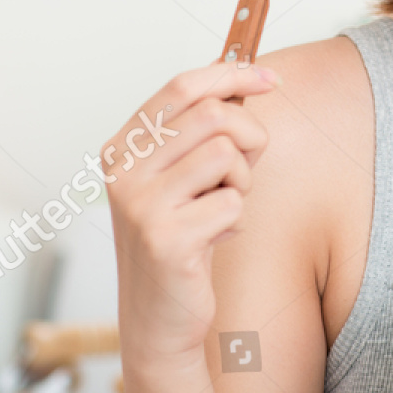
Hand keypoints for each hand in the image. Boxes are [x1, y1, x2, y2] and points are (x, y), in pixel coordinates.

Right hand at [105, 61, 278, 390]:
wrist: (159, 318)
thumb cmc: (179, 238)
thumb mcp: (181, 176)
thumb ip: (200, 131)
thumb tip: (245, 75)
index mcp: (122, 147)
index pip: (180, 87)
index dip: (231, 74)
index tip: (269, 78)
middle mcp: (123, 171)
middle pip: (212, 115)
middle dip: (249, 137)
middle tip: (243, 171)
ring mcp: (141, 205)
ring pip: (225, 154)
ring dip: (241, 181)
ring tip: (221, 207)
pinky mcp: (165, 239)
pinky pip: (232, 202)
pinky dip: (236, 218)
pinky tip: (215, 237)